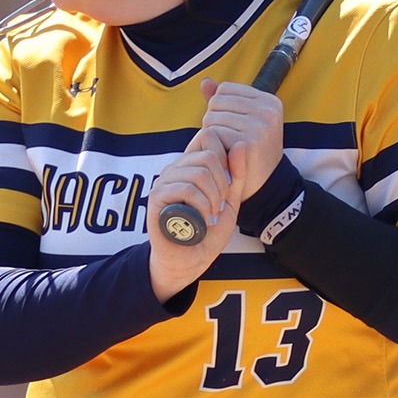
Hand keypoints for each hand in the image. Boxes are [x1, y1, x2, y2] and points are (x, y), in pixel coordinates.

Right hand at [147, 124, 250, 300]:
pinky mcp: (157, 196)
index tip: (227, 189)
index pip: (209, 137)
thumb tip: (239, 144)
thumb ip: (237, 174)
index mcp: (191, 165)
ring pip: (199, 173)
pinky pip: (187, 189)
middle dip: (223, 183)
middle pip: (208, 155)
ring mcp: (164, 180)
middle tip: (220, 205)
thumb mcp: (231, 200)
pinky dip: (202, 206)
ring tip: (211, 214)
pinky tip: (202, 220)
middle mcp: (176, 168)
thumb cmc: (208, 231)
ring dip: (214, 198)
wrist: (190, 260)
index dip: (226, 161)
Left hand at [193, 79, 283, 205]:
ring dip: (211, 136)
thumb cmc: (249, 153)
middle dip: (214, 122)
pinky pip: (212, 133)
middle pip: (216, 102)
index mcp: (269, 101)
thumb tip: (205, 82)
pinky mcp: (249, 142)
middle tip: (228, 142)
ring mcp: (260, 126)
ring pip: (212, 117)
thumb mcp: (242, 122)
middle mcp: (268, 110)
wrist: (264, 187)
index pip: (224, 89)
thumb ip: (224, 101)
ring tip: (227, 149)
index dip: (220, 109)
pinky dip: (213, 147)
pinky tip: (224, 157)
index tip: (232, 127)